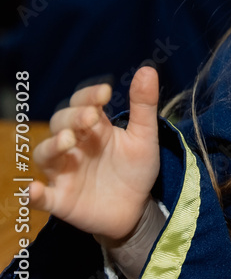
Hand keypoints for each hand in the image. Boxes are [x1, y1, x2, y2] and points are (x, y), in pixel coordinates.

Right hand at [30, 66, 160, 241]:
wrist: (137, 208)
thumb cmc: (136, 169)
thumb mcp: (145, 136)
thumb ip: (144, 105)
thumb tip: (147, 69)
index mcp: (94, 127)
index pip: (82, 104)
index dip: (89, 96)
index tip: (105, 93)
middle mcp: (74, 146)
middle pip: (61, 124)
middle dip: (73, 118)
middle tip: (91, 117)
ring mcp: (64, 172)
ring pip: (45, 154)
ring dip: (52, 145)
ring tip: (68, 141)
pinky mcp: (61, 200)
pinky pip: (42, 197)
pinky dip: (36, 194)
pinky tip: (35, 189)